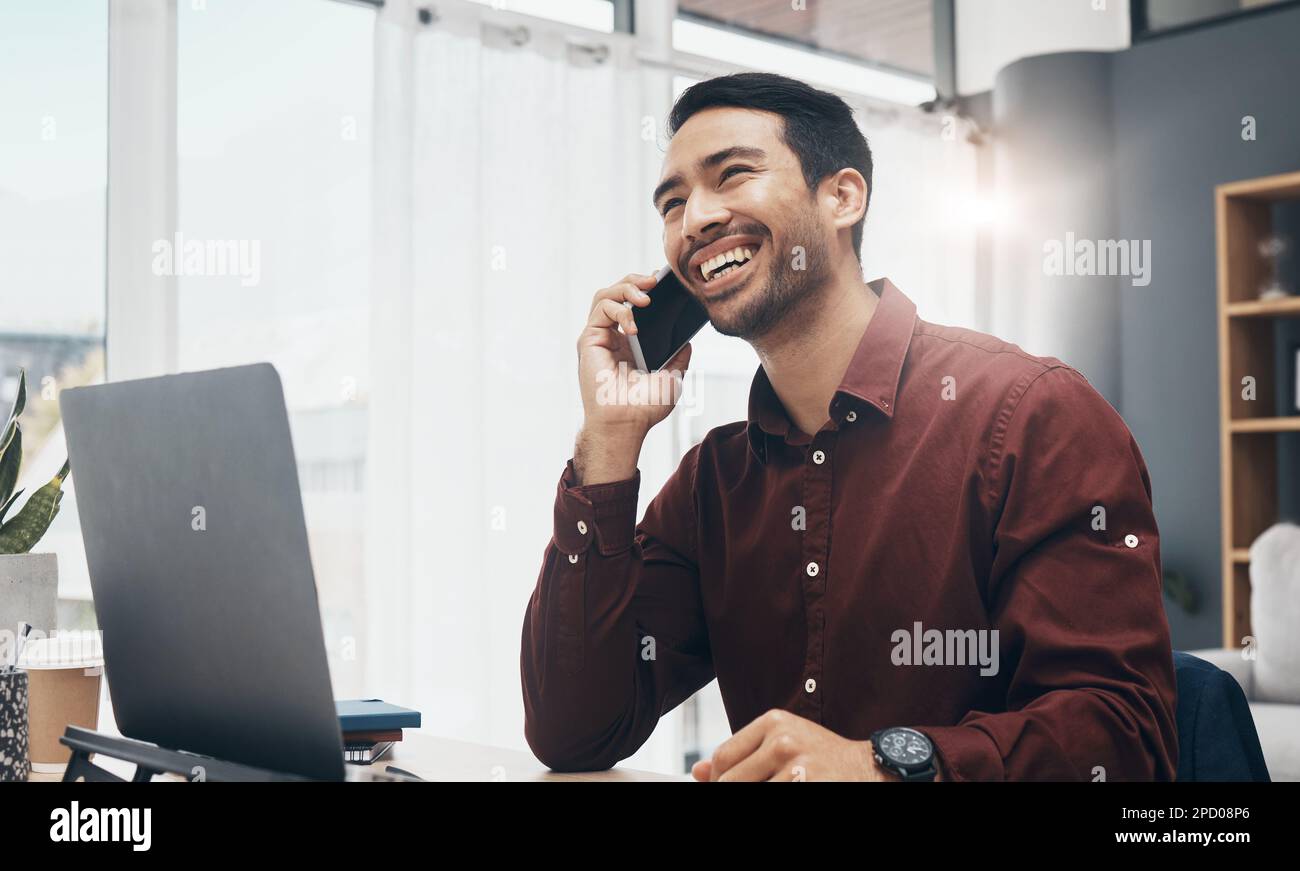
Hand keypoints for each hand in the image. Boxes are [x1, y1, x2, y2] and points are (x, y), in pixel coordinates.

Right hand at [574, 272, 691, 483]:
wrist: (626, 423)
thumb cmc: (645, 407)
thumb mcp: (673, 377)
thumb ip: (679, 355)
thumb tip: (688, 339)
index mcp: (630, 343)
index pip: (635, 305)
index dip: (646, 289)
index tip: (664, 282)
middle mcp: (613, 337)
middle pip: (618, 293)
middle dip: (636, 281)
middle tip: (654, 280)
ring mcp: (600, 337)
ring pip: (605, 295)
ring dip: (626, 288)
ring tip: (645, 297)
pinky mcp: (589, 340)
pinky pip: (600, 310)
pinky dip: (619, 310)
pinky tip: (633, 325)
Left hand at [691, 709, 901, 781]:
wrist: (870, 768)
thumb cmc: (822, 758)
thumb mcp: (782, 744)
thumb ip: (742, 754)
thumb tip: (697, 772)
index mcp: (774, 722)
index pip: (723, 756)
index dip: (717, 780)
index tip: (722, 786)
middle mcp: (784, 741)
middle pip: (731, 781)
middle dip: (730, 792)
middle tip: (745, 792)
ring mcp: (798, 768)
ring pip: (749, 792)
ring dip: (754, 795)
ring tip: (774, 786)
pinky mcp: (809, 786)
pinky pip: (774, 797)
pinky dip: (772, 798)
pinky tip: (783, 790)